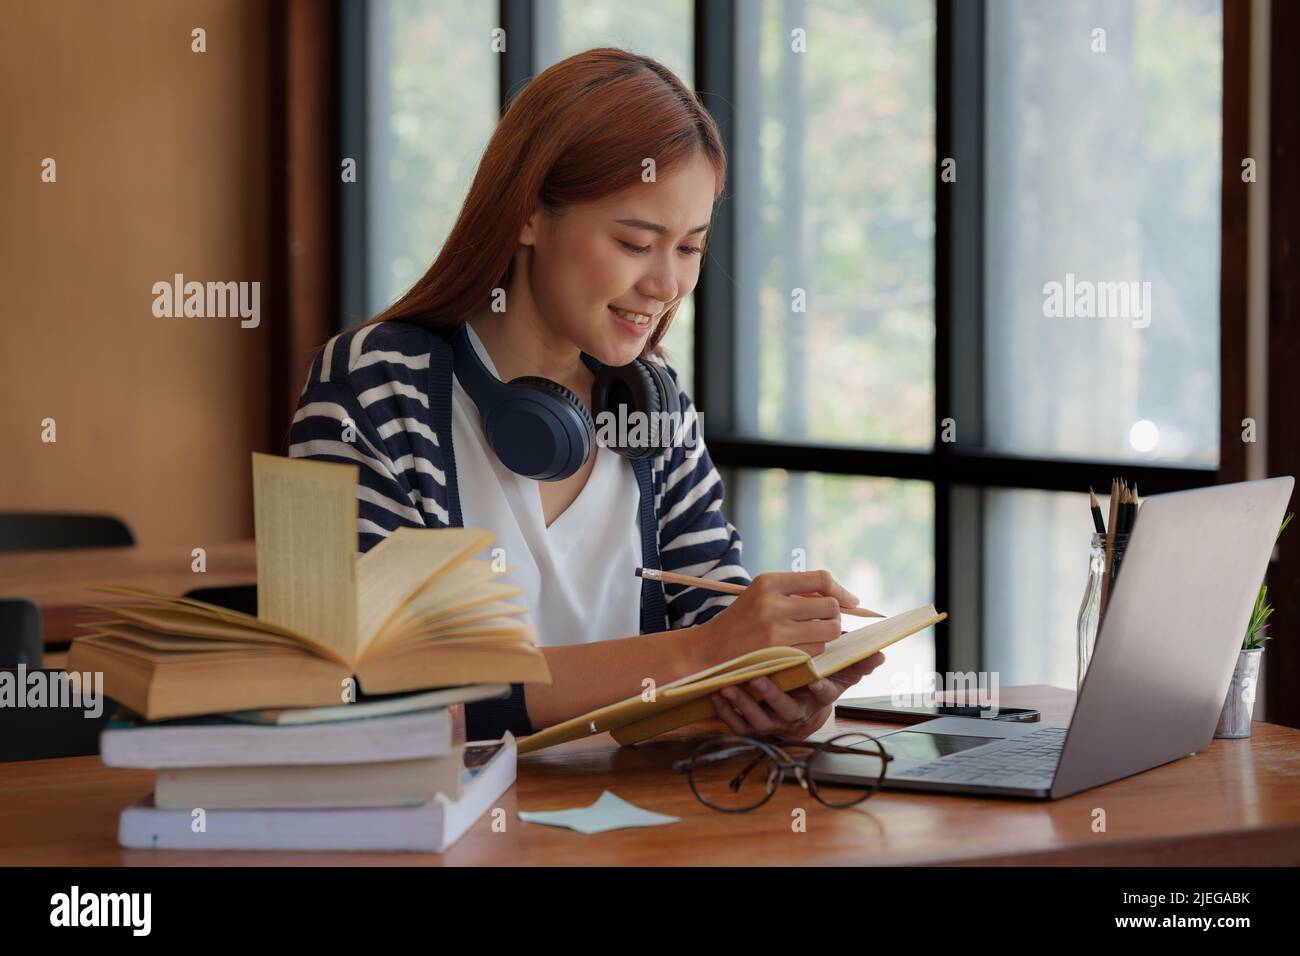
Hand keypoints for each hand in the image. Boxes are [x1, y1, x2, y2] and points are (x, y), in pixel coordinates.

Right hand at [697, 570, 861, 661]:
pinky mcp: (779, 653)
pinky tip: (799, 650)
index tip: (851, 601)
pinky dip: (814, 651)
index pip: (821, 579)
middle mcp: (773, 602)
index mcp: (769, 581)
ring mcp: (776, 629)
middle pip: (831, 606)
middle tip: (826, 623)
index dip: (841, 590)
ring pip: (828, 630)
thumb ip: (795, 592)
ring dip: (826, 635)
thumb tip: (839, 597)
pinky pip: (816, 650)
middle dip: (835, 616)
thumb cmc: (740, 622)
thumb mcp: (760, 595)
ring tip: (811, 637)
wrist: (709, 651)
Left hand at [708, 652, 885, 739]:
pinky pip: (737, 725)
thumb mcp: (836, 674)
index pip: (821, 695)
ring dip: (743, 704)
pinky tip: (716, 695)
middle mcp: (795, 713)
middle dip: (772, 696)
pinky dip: (725, 712)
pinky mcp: (751, 727)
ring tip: (728, 685)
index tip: (813, 679)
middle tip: (759, 678)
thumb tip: (880, 653)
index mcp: (816, 699)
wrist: (795, 707)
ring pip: (757, 720)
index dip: (818, 689)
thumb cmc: (815, 682)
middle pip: (785, 710)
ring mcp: (772, 722)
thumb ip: (854, 663)